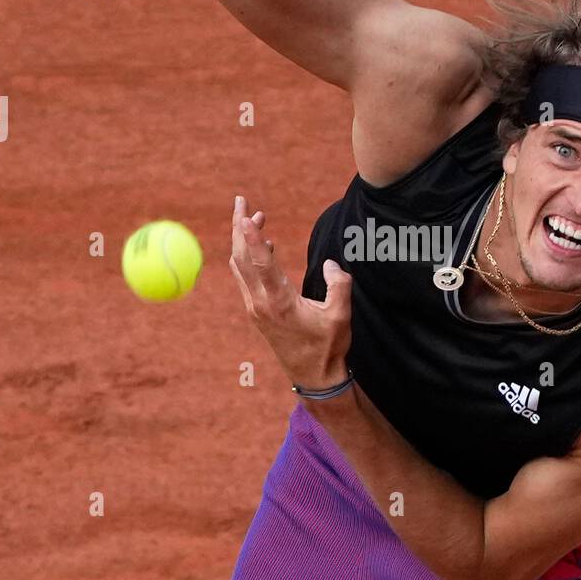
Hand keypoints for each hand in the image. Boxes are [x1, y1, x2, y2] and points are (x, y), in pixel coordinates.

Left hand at [228, 196, 352, 391]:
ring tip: (252, 216)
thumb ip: (340, 286)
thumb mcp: (341, 316)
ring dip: (242, 240)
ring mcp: (254, 308)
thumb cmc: (329, 347)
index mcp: (279, 302)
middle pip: (240, 257)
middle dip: (238, 227)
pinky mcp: (256, 311)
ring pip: (239, 266)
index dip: (252, 236)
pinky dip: (247, 256)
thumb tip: (334, 264)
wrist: (314, 378)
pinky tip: (260, 246)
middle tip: (241, 201)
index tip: (245, 214)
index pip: (260, 263)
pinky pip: (245, 276)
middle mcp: (260, 303)